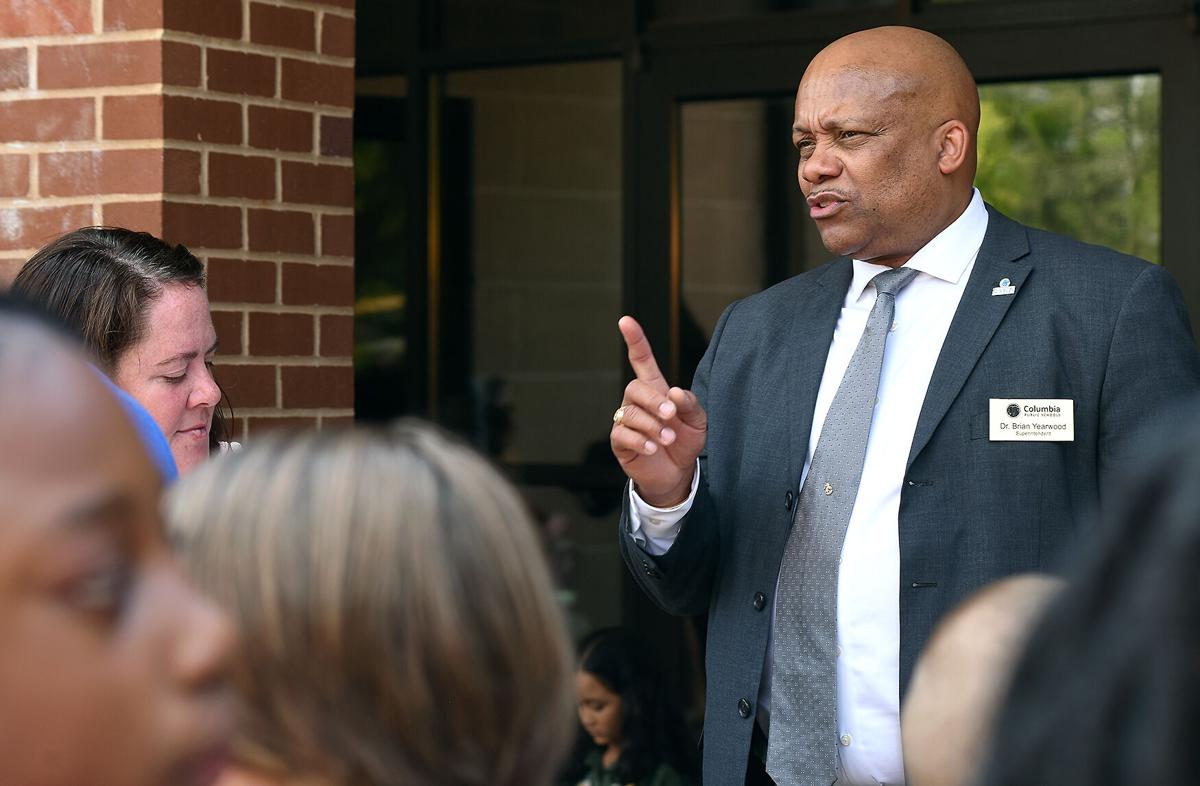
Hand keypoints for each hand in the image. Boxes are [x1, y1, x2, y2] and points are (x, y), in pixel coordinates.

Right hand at [610, 316, 707, 506]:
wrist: (677, 474)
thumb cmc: (686, 441)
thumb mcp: (698, 421)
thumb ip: (690, 404)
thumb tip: (674, 393)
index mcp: (656, 390)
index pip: (642, 360)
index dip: (635, 340)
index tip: (625, 321)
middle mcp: (638, 402)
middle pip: (635, 387)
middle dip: (653, 401)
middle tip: (670, 416)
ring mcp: (626, 421)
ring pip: (630, 413)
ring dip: (652, 426)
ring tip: (667, 439)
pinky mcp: (620, 442)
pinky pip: (623, 434)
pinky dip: (641, 440)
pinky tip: (654, 448)